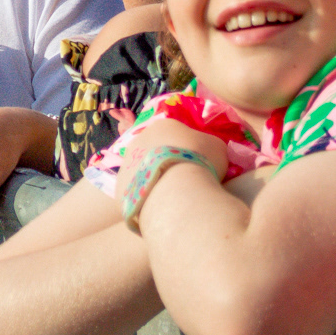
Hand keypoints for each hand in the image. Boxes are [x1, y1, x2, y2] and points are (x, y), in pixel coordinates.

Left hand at [112, 119, 226, 202]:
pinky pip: (135, 194)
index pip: (174, 135)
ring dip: (154, 182)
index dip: (188, 150)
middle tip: (184, 181)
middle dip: (167, 164)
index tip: (197, 165)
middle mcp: (138, 140)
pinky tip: (161, 208)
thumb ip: (208, 144)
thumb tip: (205, 151)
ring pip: (142, 172)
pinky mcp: (120, 188)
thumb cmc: (200, 161)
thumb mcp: (216, 146)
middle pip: (155, 151)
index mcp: (162, 126)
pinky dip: (147, 200)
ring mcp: (125, 164)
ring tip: (173, 198)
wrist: (177, 190)